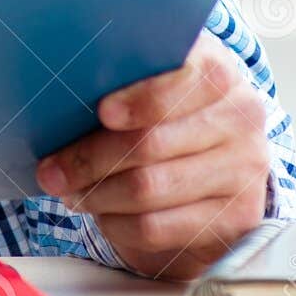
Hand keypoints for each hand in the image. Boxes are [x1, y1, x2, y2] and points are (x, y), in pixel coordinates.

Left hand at [35, 31, 271, 280]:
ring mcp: (244, 169)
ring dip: (97, 194)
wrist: (214, 152)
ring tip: (67, 191)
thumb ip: (119, 73)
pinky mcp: (237, 217)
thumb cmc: (163, 103)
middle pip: (153, 143)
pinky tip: (101, 214)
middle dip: (90, 159)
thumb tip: (61, 88)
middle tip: (51, 170)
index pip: (182, 81)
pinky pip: (161, 227)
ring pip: (151, 188)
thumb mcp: (151, 75)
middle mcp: (240, 117)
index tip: (102, 112)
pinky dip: (118, 224)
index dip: (140, 100)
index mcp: (215, 68)